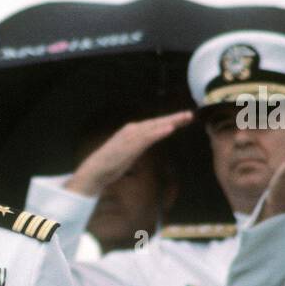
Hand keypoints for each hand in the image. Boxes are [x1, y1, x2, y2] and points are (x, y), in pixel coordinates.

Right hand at [64, 110, 193, 196]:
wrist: (94, 171)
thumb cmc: (110, 165)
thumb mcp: (128, 154)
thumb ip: (137, 148)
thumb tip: (144, 147)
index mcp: (132, 132)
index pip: (154, 125)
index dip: (169, 121)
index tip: (183, 119)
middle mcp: (132, 131)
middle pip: (156, 123)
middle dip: (173, 118)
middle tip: (190, 114)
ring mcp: (131, 137)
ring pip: (154, 127)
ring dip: (170, 121)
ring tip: (185, 118)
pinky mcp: (130, 145)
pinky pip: (148, 137)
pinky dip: (159, 132)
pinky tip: (170, 129)